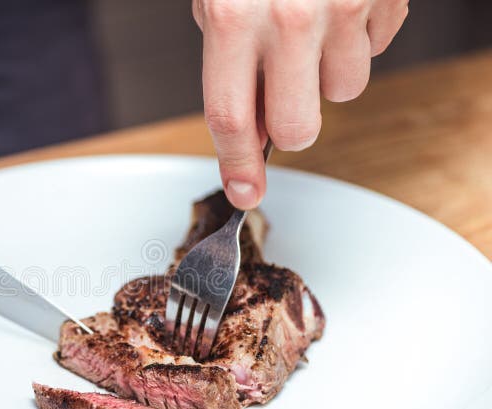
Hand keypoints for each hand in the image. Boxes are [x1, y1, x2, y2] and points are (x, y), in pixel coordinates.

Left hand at [193, 0, 407, 208]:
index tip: (244, 192)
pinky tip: (339, 5)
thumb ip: (228, 58)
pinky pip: (377, 48)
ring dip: (328, 71)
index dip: (238, 165)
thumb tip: (251, 125)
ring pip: (344, 90)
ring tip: (313, 26)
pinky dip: (360, 36)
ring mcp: (342, 7)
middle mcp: (289, 18)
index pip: (231, 118)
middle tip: (285, 93)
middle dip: (290, 125)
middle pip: (296, 128)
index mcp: (234, 18)